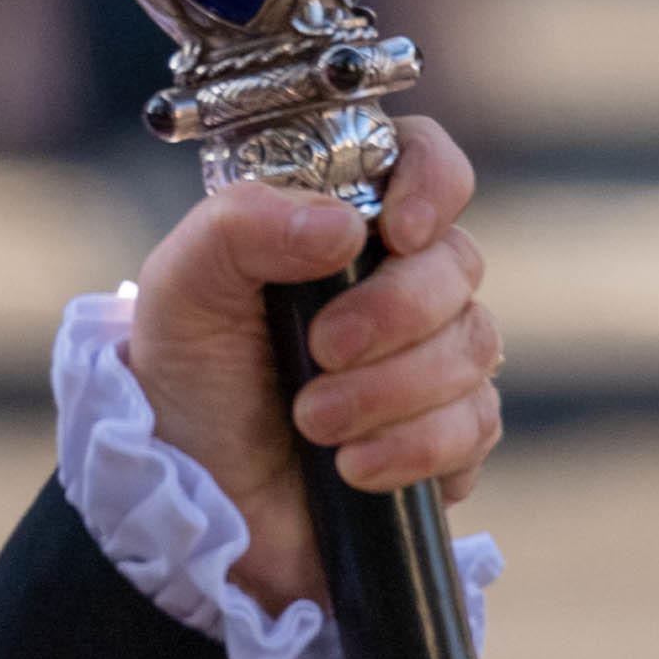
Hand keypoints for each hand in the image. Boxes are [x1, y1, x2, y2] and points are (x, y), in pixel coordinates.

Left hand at [122, 117, 500, 614]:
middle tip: (320, 351)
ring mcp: (432, 358)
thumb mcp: (182, 289)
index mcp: (340, 226)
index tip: (397, 231)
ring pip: (474, 347)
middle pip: (458, 264)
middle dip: (392, 313)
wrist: (195, 497)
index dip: (433, 183)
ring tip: (312, 423)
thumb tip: (341, 223)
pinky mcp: (449, 436)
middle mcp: (398, 281)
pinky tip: (351, 466)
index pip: (425, 161)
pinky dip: (411, 447)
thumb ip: (239, 226)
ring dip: (389, 390)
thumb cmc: (188, 378)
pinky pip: (476, 426)